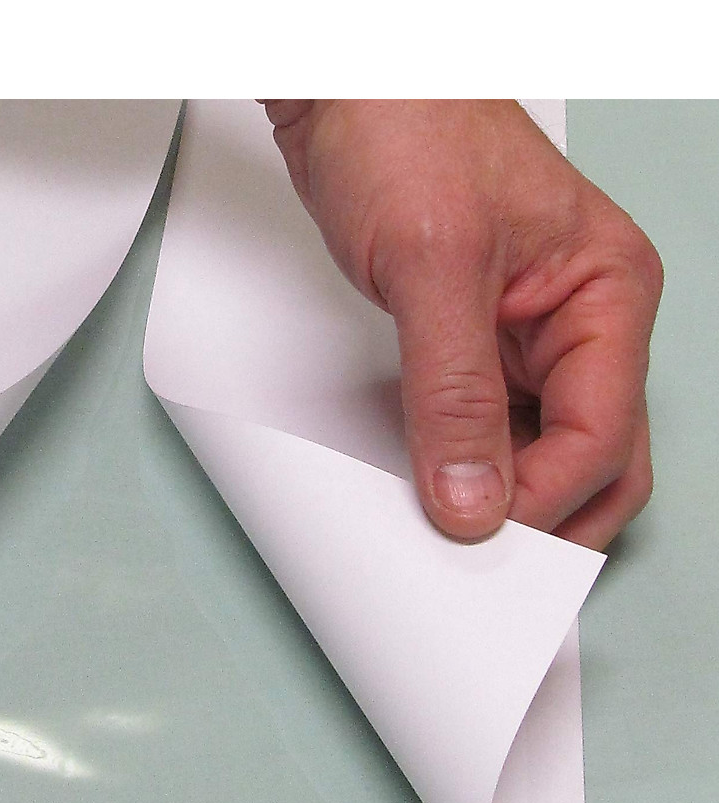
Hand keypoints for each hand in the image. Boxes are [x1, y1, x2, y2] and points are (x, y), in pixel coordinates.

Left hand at [262, 100, 661, 549]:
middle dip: (547, 518)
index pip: (600, 436)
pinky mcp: (470, 345)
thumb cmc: (408, 127)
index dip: (543, 499)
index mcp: (606, 296)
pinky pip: (481, 428)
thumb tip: (474, 499)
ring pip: (537, 452)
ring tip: (449, 535)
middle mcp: (576, 325)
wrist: (345, 90)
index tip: (480, 536)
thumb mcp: (433, 265)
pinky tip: (428, 489)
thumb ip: (454, 391)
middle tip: (486, 564)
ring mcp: (523, 340)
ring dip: (501, 499)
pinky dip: (461, 466)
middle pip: (592, 461)